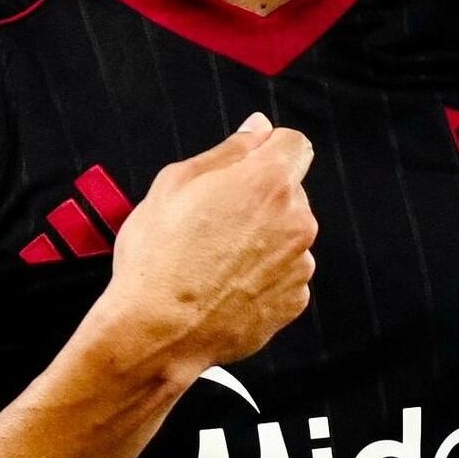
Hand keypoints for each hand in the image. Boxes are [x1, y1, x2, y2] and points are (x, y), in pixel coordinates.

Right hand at [96, 113, 316, 378]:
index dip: (269, 148)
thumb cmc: (158, 257)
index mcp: (269, 182)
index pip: (294, 143)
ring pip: (287, 237)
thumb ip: (228, 151)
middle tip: (213, 220)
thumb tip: (257, 129)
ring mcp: (300, 264)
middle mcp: (297, 220)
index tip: (249, 162)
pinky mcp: (295, 300)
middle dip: (260, 199)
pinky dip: (262, 277)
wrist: (158, 328)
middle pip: (289, 194)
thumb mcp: (176, 182)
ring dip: (262, 240)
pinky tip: (224, 284)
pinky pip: (283, 276)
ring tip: (213, 259)